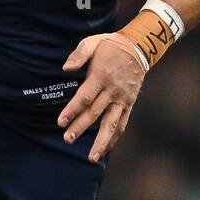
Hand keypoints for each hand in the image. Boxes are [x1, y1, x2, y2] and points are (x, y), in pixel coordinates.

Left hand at [58, 32, 145, 161]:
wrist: (139, 48)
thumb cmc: (110, 45)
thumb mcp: (93, 42)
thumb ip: (79, 54)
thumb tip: (66, 68)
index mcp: (101, 76)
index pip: (85, 97)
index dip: (72, 110)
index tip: (61, 121)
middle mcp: (112, 91)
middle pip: (95, 113)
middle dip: (81, 128)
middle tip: (67, 139)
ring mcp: (122, 99)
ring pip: (111, 124)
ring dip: (102, 142)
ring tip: (92, 157)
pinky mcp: (129, 104)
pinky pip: (122, 124)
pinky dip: (114, 138)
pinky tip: (106, 150)